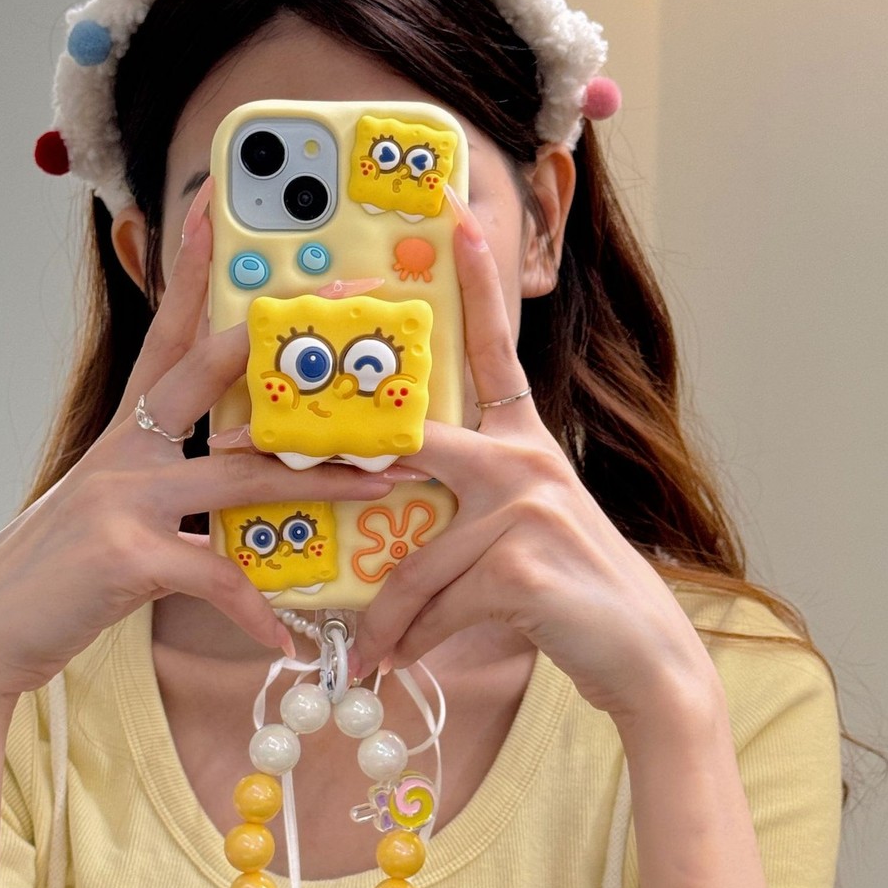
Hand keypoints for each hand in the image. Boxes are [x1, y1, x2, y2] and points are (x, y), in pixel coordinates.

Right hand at [0, 181, 393, 711]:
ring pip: (243, 472)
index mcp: (125, 433)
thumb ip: (168, 485)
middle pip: (210, 371)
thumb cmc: (56, 571)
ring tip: (387, 485)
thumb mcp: (110, 509)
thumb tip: (239, 480)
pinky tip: (283, 638)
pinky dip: (254, 611)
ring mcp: (124, 497)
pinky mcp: (128, 556)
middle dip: (285, 344)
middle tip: (354, 306)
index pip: (164, 334)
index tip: (210, 207)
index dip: (187, 269)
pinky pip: (217, 576)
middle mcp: (125, 450)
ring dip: (322, 482)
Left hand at [347, 207, 717, 727]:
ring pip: (416, 559)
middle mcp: (525, 459)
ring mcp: (526, 505)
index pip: (495, 353)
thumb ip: (464, 511)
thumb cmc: (571, 592)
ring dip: (386, 618)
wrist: (639, 652)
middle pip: (411, 445)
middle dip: (334, 459)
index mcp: (524, 442)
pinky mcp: (521, 562)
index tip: (459, 222)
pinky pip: (434, 604)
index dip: (478, 288)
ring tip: (367, 651)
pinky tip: (401, 665)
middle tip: (248, 456)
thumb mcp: (520, 532)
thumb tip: (387, 530)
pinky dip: (410, 642)